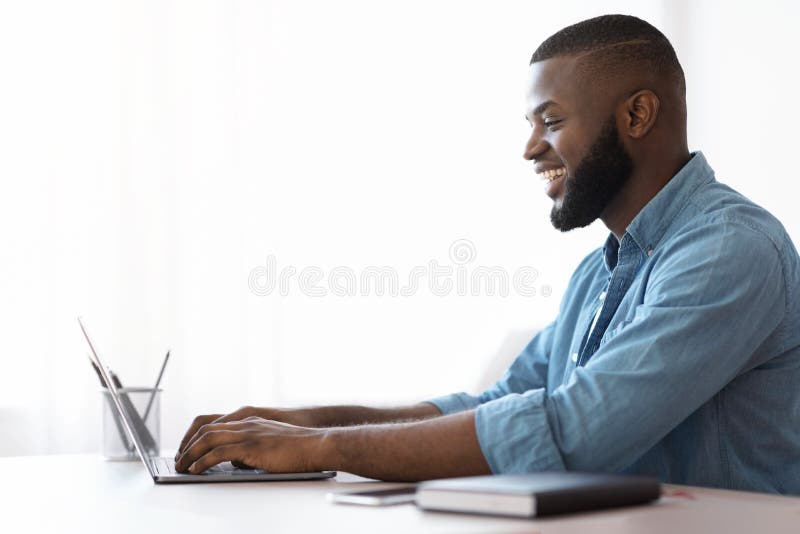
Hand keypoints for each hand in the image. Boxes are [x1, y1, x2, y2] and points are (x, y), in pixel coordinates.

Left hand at [174, 416, 328, 473]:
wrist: (316, 444)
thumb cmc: (298, 447)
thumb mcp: (269, 442)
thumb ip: (250, 447)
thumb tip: (235, 460)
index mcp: (250, 420)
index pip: (213, 424)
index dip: (196, 437)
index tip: (187, 449)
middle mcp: (246, 423)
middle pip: (206, 429)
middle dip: (188, 445)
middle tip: (179, 459)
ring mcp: (248, 433)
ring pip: (208, 439)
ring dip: (190, 454)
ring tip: (182, 466)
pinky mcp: (251, 446)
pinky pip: (218, 453)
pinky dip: (202, 462)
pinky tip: (196, 470)